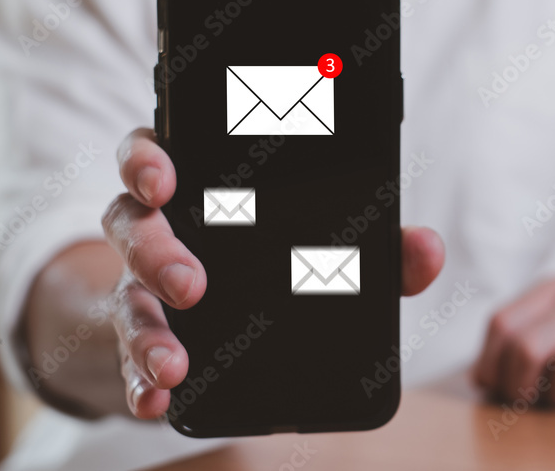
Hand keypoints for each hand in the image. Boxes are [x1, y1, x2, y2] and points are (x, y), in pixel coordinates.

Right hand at [103, 128, 444, 418]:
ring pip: (127, 296)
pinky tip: (158, 400)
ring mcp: (143, 286)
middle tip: (193, 284)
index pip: (156, 154)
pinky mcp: (143, 339)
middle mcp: (160, 231)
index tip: (165, 178)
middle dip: (157, 252)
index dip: (148, 159)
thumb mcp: (328, 248)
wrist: (221, 316)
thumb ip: (377, 245)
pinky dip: (139, 382)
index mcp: (199, 189)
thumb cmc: (278, 262)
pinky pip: (129, 358)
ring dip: (148, 331)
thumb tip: (427, 249)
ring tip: (175, 363)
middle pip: (133, 224)